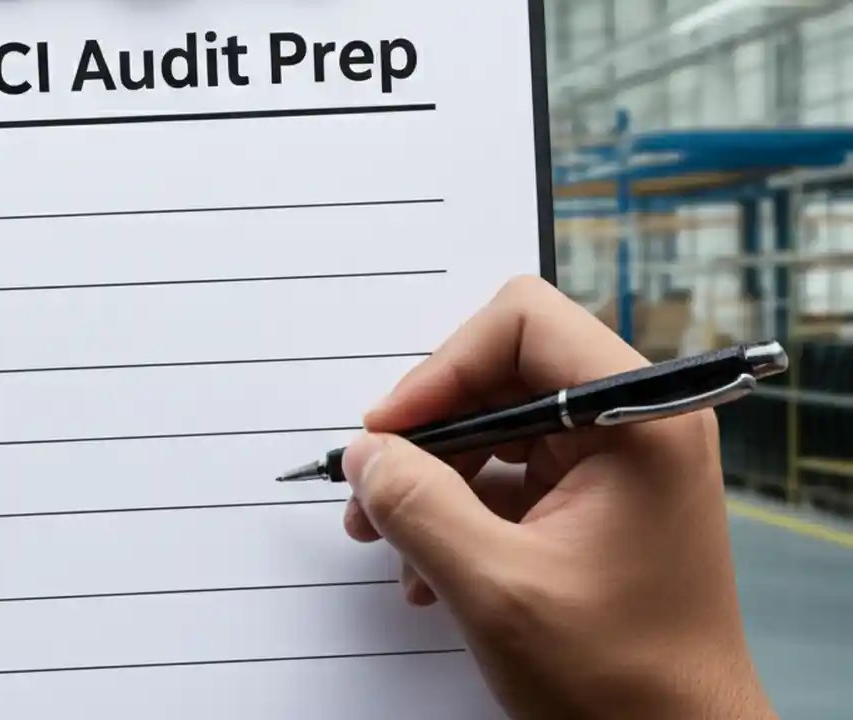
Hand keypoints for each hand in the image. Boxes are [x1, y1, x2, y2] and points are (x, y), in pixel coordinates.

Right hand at [342, 277, 775, 719]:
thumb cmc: (620, 679)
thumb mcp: (496, 588)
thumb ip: (417, 507)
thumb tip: (364, 454)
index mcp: (639, 420)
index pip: (522, 324)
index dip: (443, 367)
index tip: (392, 429)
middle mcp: (633, 424)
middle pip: (500, 374)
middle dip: (428, 432)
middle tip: (374, 485)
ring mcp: (614, 463)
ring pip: (493, 426)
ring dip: (433, 478)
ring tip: (390, 539)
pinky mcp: (593, 500)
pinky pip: (505, 474)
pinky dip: (457, 510)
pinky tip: (428, 567)